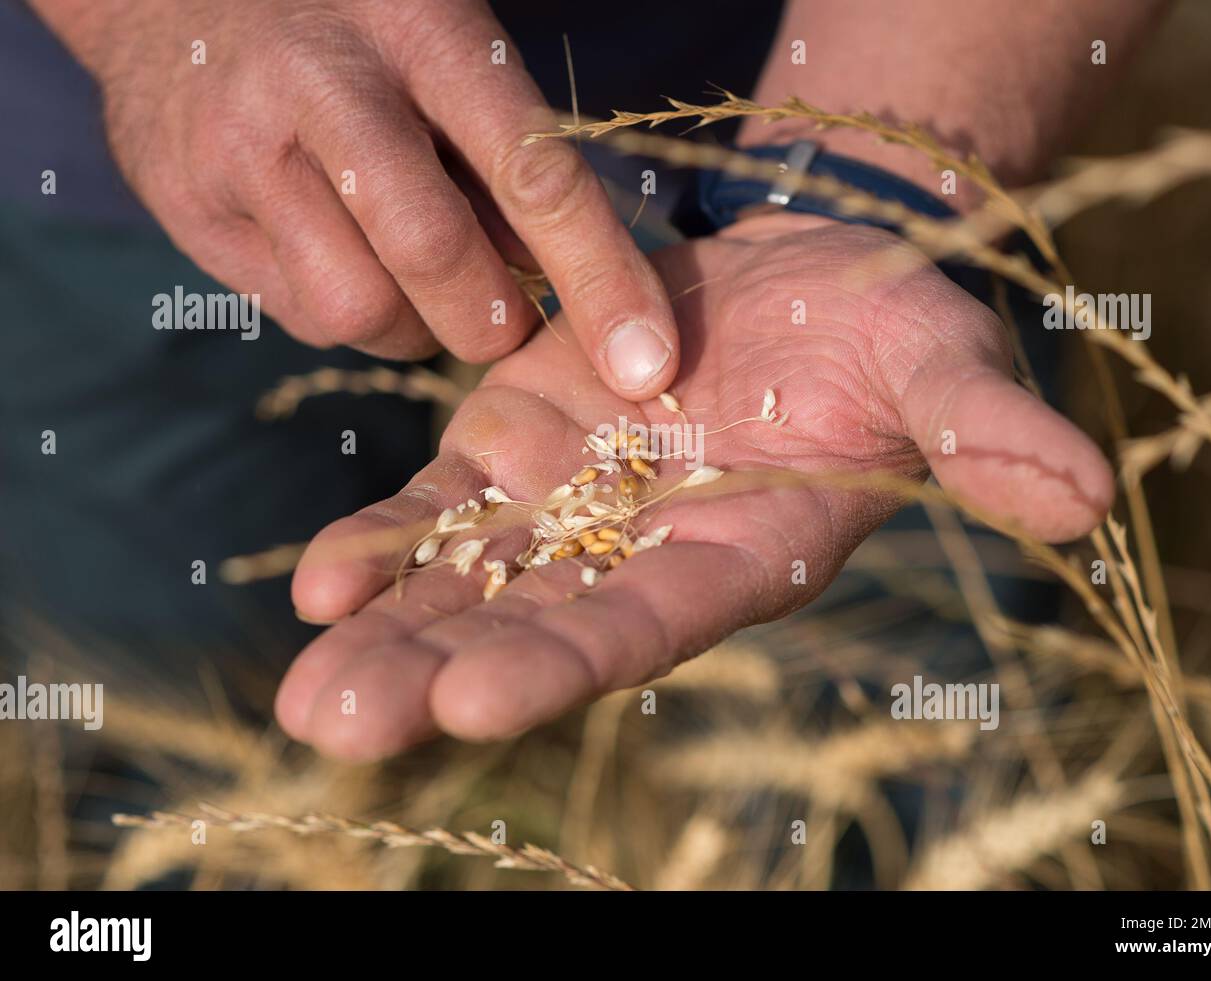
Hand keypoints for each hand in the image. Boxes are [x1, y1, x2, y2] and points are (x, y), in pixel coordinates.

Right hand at [40, 0, 677, 393]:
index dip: (599, 279)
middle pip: (435, 255)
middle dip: (492, 320)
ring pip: (360, 308)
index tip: (647, 363)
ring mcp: (244, 151)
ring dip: (414, 326)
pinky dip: (352, 312)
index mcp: (422, 32)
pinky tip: (345, 256)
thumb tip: (575, 288)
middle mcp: (325, 87)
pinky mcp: (191, 210)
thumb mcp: (444, 51)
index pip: (532, 171)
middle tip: (505, 318)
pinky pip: (303, 315)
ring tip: (412, 277)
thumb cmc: (356, 32)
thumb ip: (503, 159)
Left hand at [277, 212, 1112, 759]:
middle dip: (442, 674)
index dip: (568, 658)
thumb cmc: (887, 327)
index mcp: (743, 556)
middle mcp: (646, 552)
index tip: (474, 700)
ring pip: (471, 582)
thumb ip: (989, 434)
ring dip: (388, 632)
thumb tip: (1085, 500)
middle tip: (341, 729)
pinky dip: (383, 546)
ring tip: (309, 685)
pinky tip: (320, 588)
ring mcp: (573, 505)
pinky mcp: (519, 447)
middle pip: (537, 625)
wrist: (802, 272)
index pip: (651, 623)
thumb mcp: (942, 364)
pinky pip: (442, 509)